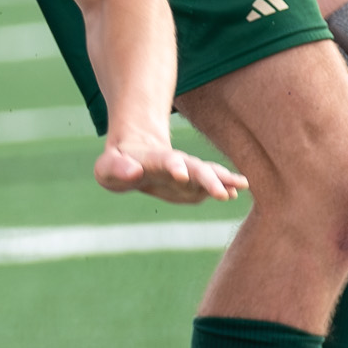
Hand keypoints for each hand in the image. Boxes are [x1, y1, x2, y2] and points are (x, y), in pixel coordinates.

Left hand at [95, 134, 246, 204]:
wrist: (135, 154)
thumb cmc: (118, 162)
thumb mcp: (106, 167)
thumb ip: (116, 169)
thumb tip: (134, 173)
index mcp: (152, 160)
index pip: (165, 161)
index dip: (174, 166)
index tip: (181, 173)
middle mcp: (175, 164)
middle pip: (194, 169)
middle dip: (209, 180)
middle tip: (223, 194)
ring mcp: (186, 173)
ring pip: (208, 174)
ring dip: (223, 180)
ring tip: (242, 185)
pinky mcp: (192, 184)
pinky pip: (211, 184)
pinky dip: (224, 186)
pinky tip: (236, 191)